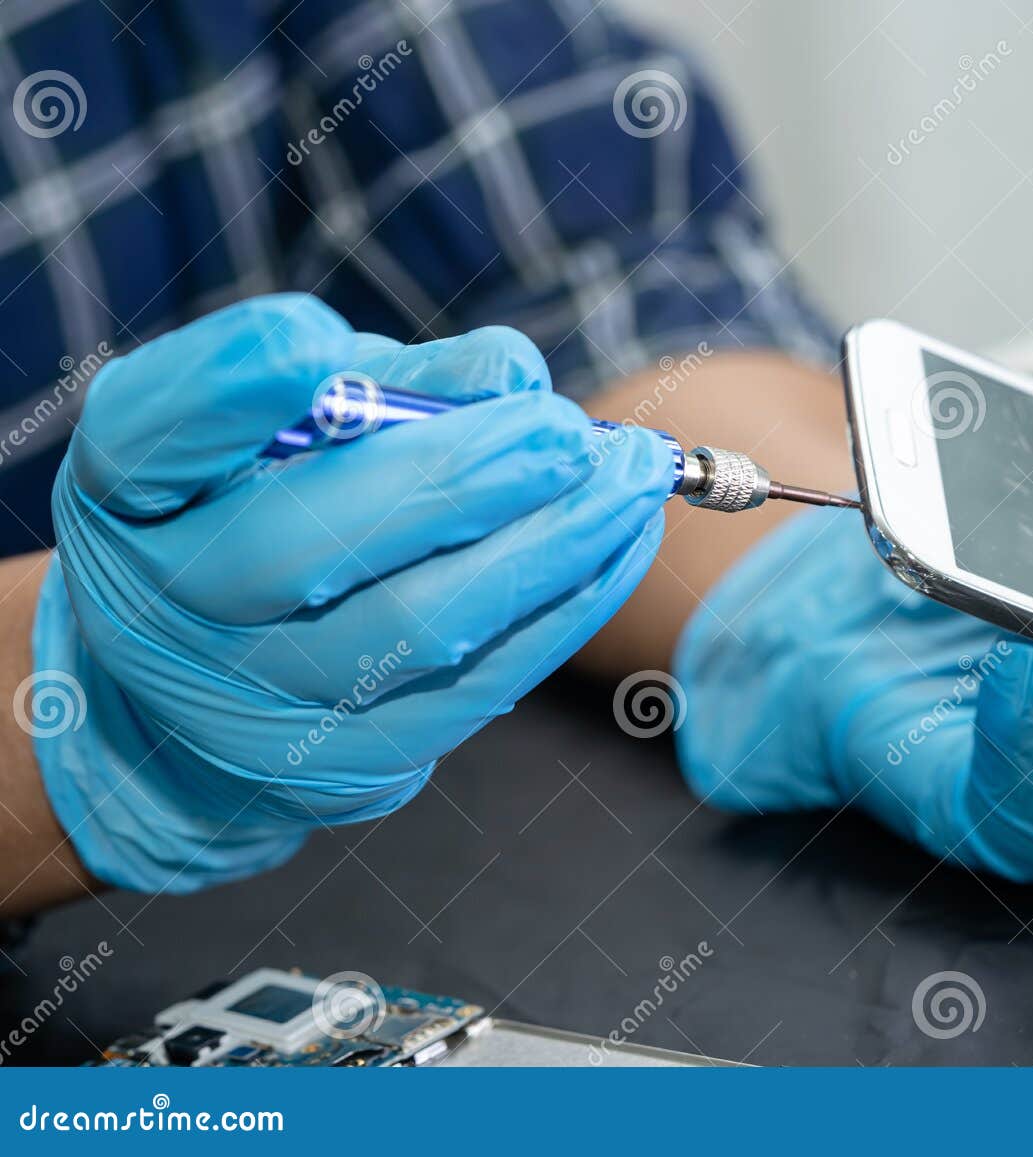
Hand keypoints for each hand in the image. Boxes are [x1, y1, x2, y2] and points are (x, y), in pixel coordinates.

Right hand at [32, 294, 671, 892]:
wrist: (184, 705)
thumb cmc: (251, 513)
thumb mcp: (276, 427)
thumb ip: (376, 381)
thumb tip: (510, 375)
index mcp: (130, 493)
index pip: (154, 433)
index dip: (227, 387)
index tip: (308, 343)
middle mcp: (169, 606)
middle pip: (311, 541)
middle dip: (462, 476)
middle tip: (566, 430)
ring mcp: (259, 701)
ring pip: (422, 625)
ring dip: (551, 545)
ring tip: (632, 477)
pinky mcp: (350, 763)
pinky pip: (483, 686)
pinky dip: (568, 606)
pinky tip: (620, 543)